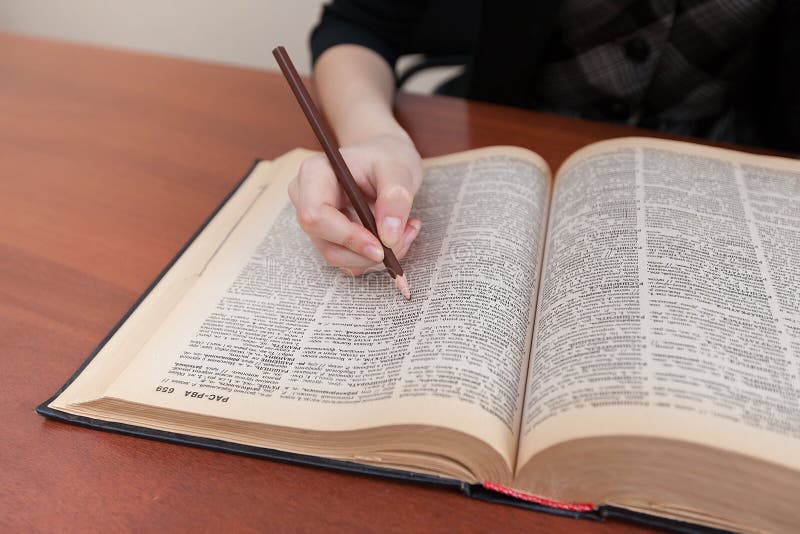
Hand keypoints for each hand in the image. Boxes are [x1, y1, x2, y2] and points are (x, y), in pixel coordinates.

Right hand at [288, 133, 422, 274]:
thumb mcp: (398, 168)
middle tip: (405, 235)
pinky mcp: (328, 238)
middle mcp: (306, 199)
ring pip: (338, 257)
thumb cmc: (387, 158)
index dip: (347, 237)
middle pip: (326, 243)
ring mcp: (316, 222)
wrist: (385, 161)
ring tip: (406, 230)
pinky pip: (348, 260)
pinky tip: (396, 235)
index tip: (382, 246)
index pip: (315, 215)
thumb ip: (395, 198)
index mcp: (314, 173)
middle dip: (367, 251)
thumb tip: (388, 237)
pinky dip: (374, 256)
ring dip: (375, 256)